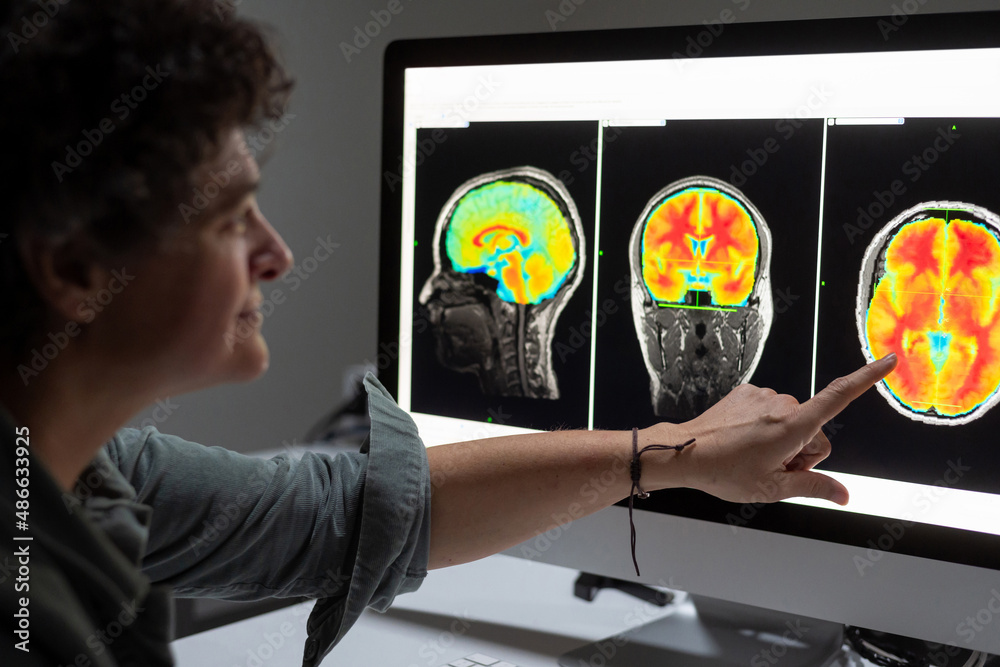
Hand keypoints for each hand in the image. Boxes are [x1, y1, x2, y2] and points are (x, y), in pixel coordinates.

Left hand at [645, 354, 897, 504]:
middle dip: (802, 451)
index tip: (889, 360)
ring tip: (753, 455)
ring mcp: (764, 395)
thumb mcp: (774, 488)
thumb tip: (843, 495)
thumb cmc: (725, 471)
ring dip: (782, 439)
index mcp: (794, 426)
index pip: (840, 396)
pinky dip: (764, 425)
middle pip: (814, 431)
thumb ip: (814, 487)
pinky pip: (770, 411)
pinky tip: (744, 439)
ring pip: (792, 421)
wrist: (685, 453)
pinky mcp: (748, 392)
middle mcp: (782, 404)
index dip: (867, 378)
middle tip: (772, 467)